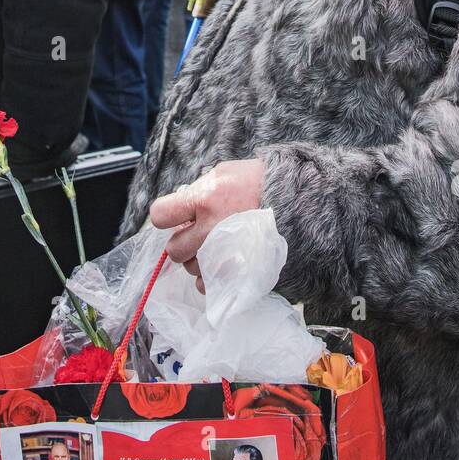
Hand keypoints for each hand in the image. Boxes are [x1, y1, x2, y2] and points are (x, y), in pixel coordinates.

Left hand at [150, 158, 264, 290]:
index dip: (167, 216)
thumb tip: (178, 208)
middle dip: (184, 242)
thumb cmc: (260, 183)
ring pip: (191, 268)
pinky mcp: (237, 273)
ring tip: (218, 246)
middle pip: (174, 249)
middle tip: (200, 234)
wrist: (298, 203)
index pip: (160, 216)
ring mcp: (224, 254)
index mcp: (205, 199)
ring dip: (199, 259)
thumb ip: (197, 190)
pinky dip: (211, 278)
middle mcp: (211, 229)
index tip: (177, 216)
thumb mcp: (225, 173)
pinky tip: (221, 264)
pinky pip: (207, 286)